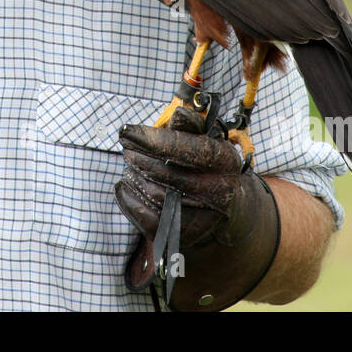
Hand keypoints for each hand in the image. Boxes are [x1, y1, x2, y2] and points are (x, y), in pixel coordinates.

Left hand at [115, 106, 250, 248]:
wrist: (226, 206)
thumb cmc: (206, 164)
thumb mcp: (205, 139)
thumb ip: (190, 126)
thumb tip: (179, 115)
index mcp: (225, 161)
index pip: (186, 149)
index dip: (152, 140)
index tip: (126, 131)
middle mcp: (219, 191)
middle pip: (166, 173)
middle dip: (138, 158)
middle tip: (127, 151)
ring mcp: (204, 217)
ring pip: (155, 195)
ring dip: (134, 178)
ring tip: (130, 167)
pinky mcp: (185, 235)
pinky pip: (148, 219)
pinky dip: (129, 199)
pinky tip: (125, 186)